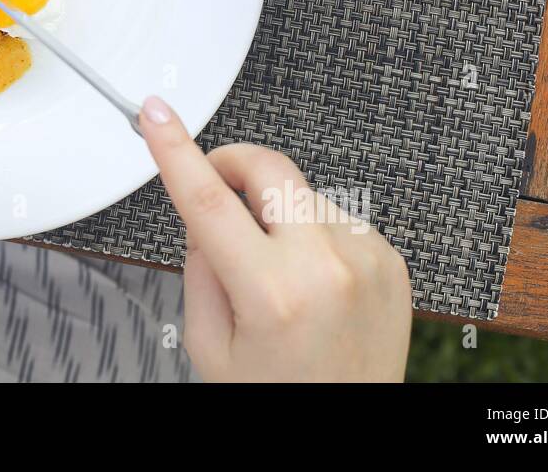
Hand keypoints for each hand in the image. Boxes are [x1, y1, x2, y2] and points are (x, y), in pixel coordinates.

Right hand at [139, 96, 411, 381]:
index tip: (157, 115)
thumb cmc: (280, 397)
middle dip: (232, 162)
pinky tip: (313, 280)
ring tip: (278, 272)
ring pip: (300, 192)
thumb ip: (199, 268)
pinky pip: (336, 216)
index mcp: (272, 294)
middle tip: (216, 182)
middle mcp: (326, 268)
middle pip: (268, 168)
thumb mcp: (210, 344)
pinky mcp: (390, 258)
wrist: (347, 431)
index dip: (174, 150)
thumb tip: (203, 213)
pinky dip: (313, 234)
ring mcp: (366, 259)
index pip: (208, 201)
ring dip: (277, 212)